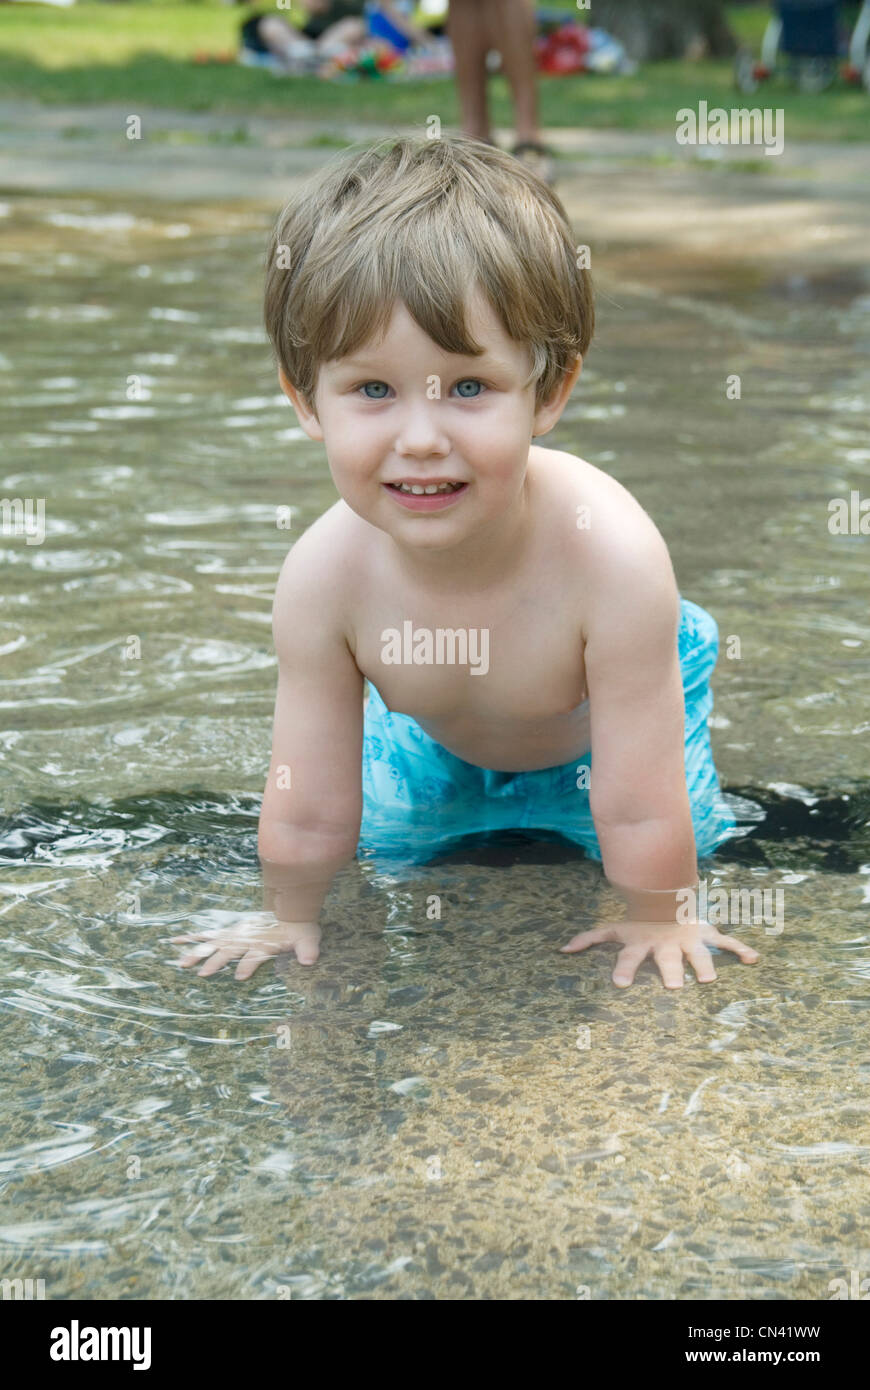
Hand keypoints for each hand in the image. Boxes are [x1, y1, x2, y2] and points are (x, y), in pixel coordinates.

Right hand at [170, 913, 320, 980]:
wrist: (290, 908)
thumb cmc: (299, 929)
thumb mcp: (308, 939)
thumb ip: (308, 949)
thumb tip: (310, 960)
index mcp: (264, 942)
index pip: (255, 955)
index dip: (248, 965)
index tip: (240, 977)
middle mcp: (246, 938)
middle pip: (229, 951)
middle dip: (217, 962)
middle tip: (203, 974)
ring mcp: (235, 934)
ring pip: (213, 944)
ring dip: (198, 953)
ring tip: (181, 963)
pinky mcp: (229, 933)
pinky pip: (207, 936)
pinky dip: (191, 938)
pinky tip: (174, 941)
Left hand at [559, 917, 759, 988]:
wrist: (664, 897)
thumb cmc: (638, 922)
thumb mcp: (614, 930)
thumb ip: (589, 939)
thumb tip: (561, 951)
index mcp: (642, 945)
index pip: (630, 958)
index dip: (624, 970)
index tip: (620, 985)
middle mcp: (666, 946)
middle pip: (668, 961)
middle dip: (671, 972)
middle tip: (672, 987)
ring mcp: (688, 941)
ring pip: (698, 955)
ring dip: (703, 965)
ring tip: (708, 979)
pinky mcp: (705, 935)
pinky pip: (725, 942)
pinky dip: (740, 950)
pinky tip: (753, 959)